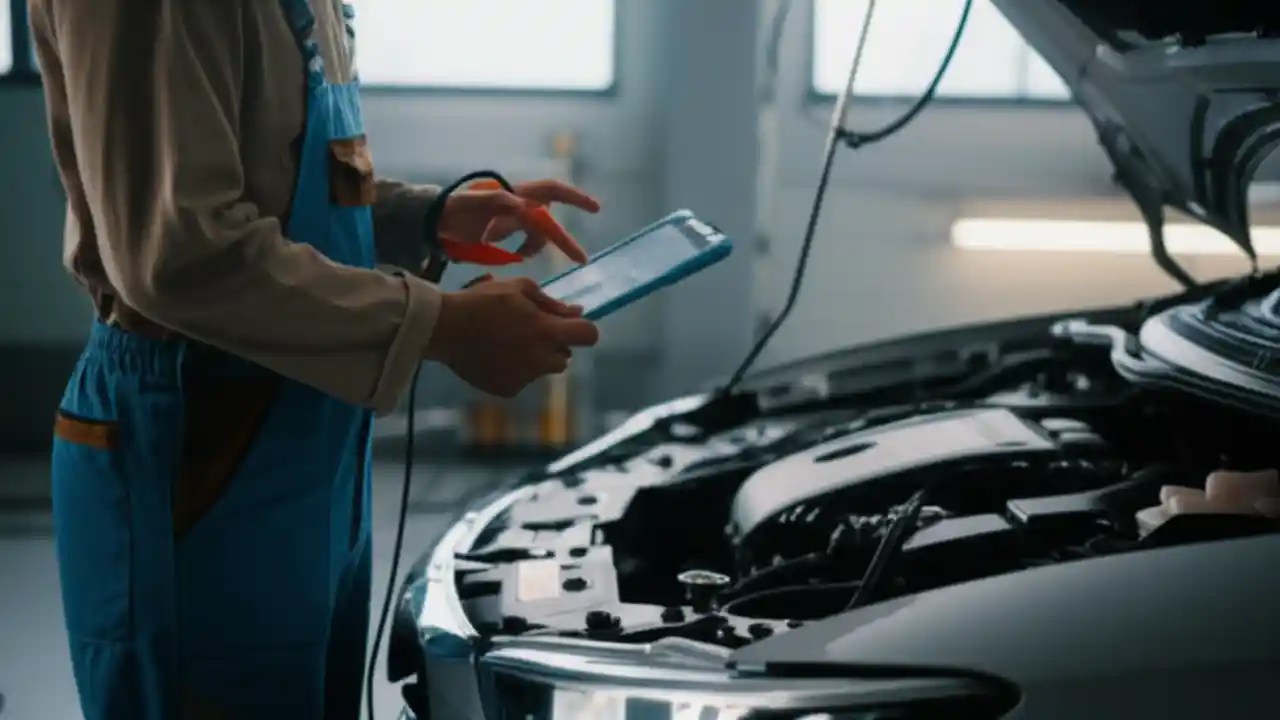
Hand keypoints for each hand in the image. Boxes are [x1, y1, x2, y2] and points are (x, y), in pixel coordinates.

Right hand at [425, 277, 599, 397]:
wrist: (444, 328)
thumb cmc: (482, 301)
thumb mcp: (519, 289)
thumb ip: (551, 303)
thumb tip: (577, 311)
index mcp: (547, 332)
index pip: (589, 335)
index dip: (582, 329)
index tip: (569, 325)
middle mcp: (540, 359)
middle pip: (565, 357)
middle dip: (554, 345)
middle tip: (530, 331)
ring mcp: (524, 377)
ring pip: (543, 369)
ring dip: (535, 358)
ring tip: (509, 342)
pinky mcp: (508, 389)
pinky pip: (521, 380)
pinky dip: (514, 370)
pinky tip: (495, 355)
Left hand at [437, 179, 600, 263]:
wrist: (437, 220)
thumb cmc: (455, 209)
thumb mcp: (473, 204)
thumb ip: (496, 202)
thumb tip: (521, 204)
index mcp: (516, 195)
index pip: (552, 191)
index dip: (575, 198)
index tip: (594, 208)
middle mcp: (519, 204)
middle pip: (549, 221)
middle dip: (564, 240)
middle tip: (581, 259)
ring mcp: (514, 218)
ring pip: (538, 234)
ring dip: (534, 246)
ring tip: (519, 256)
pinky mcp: (507, 230)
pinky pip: (526, 240)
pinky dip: (525, 249)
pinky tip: (515, 255)